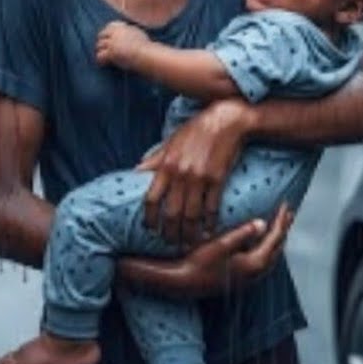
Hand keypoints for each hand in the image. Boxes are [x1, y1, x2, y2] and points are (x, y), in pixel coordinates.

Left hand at [96, 20, 150, 68]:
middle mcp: (116, 33)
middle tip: (103, 48)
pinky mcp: (110, 53)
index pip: (110, 26)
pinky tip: (104, 63)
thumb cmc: (147, 47)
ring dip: (101, 50)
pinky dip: (101, 60)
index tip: (108, 37)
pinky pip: (100, 56)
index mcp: (123, 27)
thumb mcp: (139, 34)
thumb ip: (131, 32)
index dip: (108, 32)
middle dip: (102, 41)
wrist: (146, 55)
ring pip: (99, 45)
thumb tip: (130, 34)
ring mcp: (112, 43)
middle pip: (102, 35)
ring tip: (103, 57)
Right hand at [126, 203, 295, 298]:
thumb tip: (262, 223)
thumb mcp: (220, 244)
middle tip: (287, 212)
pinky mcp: (241, 278)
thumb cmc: (197, 263)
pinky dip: (266, 247)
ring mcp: (249, 278)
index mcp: (254, 264)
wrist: (180, 284)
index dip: (281, 220)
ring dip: (275, 239)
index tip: (285, 205)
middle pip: (277, 247)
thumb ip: (242, 233)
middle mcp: (255, 273)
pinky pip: (262, 260)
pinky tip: (260, 240)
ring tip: (277, 224)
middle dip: (282, 229)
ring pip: (271, 255)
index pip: (274, 238)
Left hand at [138, 98, 249, 245]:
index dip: (149, 218)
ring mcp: (200, 178)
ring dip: (190, 233)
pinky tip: (210, 230)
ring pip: (191, 214)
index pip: (151, 199)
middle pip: (171, 213)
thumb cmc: (197, 129)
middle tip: (170, 243)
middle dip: (170, 233)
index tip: (150, 229)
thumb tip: (135, 172)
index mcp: (166, 166)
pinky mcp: (218, 179)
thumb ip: (153, 159)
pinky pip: (212, 207)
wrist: (227, 120)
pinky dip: (211, 222)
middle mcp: (181, 174)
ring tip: (189, 243)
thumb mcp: (170, 142)